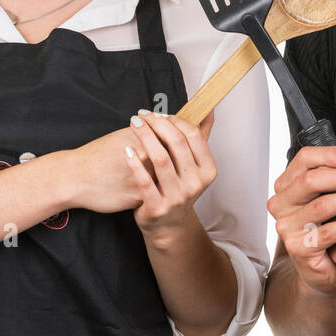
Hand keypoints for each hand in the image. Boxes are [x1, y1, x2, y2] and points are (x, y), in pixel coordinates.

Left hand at [63, 110, 216, 230]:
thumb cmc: (179, 188)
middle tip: (141, 115)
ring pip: (160, 159)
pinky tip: (126, 149)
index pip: (194, 136)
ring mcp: (177, 198)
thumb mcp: (194, 167)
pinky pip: (144, 181)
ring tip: (133, 124)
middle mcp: (195, 184)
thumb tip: (209, 109)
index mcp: (207, 171)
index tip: (158, 114)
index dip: (174, 120)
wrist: (167, 226)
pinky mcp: (157, 208)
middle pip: (177, 144)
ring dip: (145, 136)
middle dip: (157, 124)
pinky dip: (135, 162)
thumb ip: (201, 137)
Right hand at [268, 138, 335, 294]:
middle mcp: (281, 203)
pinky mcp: (298, 248)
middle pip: (312, 180)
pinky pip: (326, 233)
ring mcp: (287, 227)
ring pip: (321, 206)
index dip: (330, 154)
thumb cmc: (334, 227)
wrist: (333, 267)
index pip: (304, 159)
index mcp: (288, 185)